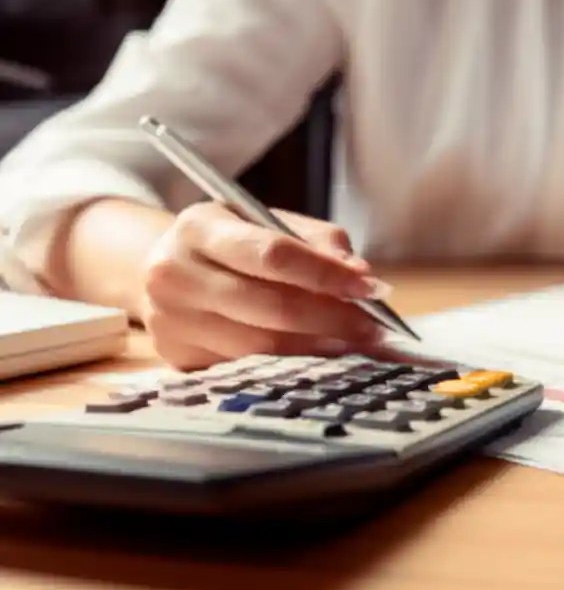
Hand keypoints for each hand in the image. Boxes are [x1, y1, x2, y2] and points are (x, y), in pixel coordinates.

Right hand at [140, 202, 388, 369]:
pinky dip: (291, 363)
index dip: (327, 274)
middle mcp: (174, 273)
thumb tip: (360, 274)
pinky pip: (247, 367)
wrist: (162, 268)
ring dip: (319, 347)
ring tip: (355, 343)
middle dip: (334, 318)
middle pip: (272, 306)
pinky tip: (319, 355)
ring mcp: (170, 320)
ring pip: (262, 345)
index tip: (371, 288)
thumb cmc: (231, 243)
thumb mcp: (267, 222)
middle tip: (375, 328)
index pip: (273, 254)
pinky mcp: (177, 357)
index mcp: (199, 228)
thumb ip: (318, 241)